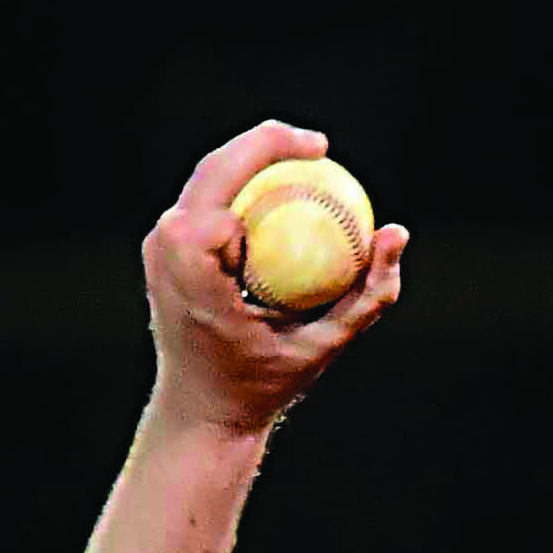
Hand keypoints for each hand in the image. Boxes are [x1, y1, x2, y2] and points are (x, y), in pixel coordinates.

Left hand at [142, 123, 409, 441]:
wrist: (200, 411)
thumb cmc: (263, 385)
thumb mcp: (324, 346)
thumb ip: (368, 295)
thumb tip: (396, 233)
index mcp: (192, 272)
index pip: (225, 193)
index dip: (267, 160)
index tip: (318, 158)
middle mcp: (164, 249)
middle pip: (214, 167)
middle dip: (267, 141)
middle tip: (318, 146)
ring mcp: (156, 246)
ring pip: (206, 175)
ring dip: (254, 158)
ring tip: (304, 158)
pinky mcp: (161, 247)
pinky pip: (206, 199)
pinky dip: (245, 188)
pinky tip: (283, 190)